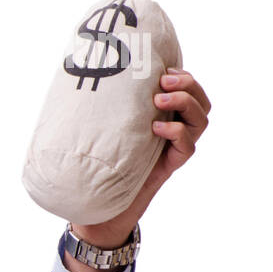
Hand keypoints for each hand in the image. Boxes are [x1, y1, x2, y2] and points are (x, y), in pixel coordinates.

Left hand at [69, 65, 211, 255]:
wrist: (97, 203)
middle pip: (200, 101)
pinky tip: (156, 129)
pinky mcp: (169, 166)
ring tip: (158, 100)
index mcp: (160, 115)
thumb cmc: (95, 160)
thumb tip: (71, 68)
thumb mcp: (100, 126)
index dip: (182, 75)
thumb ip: (101, 103)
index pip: (186, 90)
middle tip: (163, 81)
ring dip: (185, 104)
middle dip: (188, 85)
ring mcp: (173, 148)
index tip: (162, 68)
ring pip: (200, 120)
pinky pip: (188, 148)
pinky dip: (177, 133)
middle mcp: (172, 130)